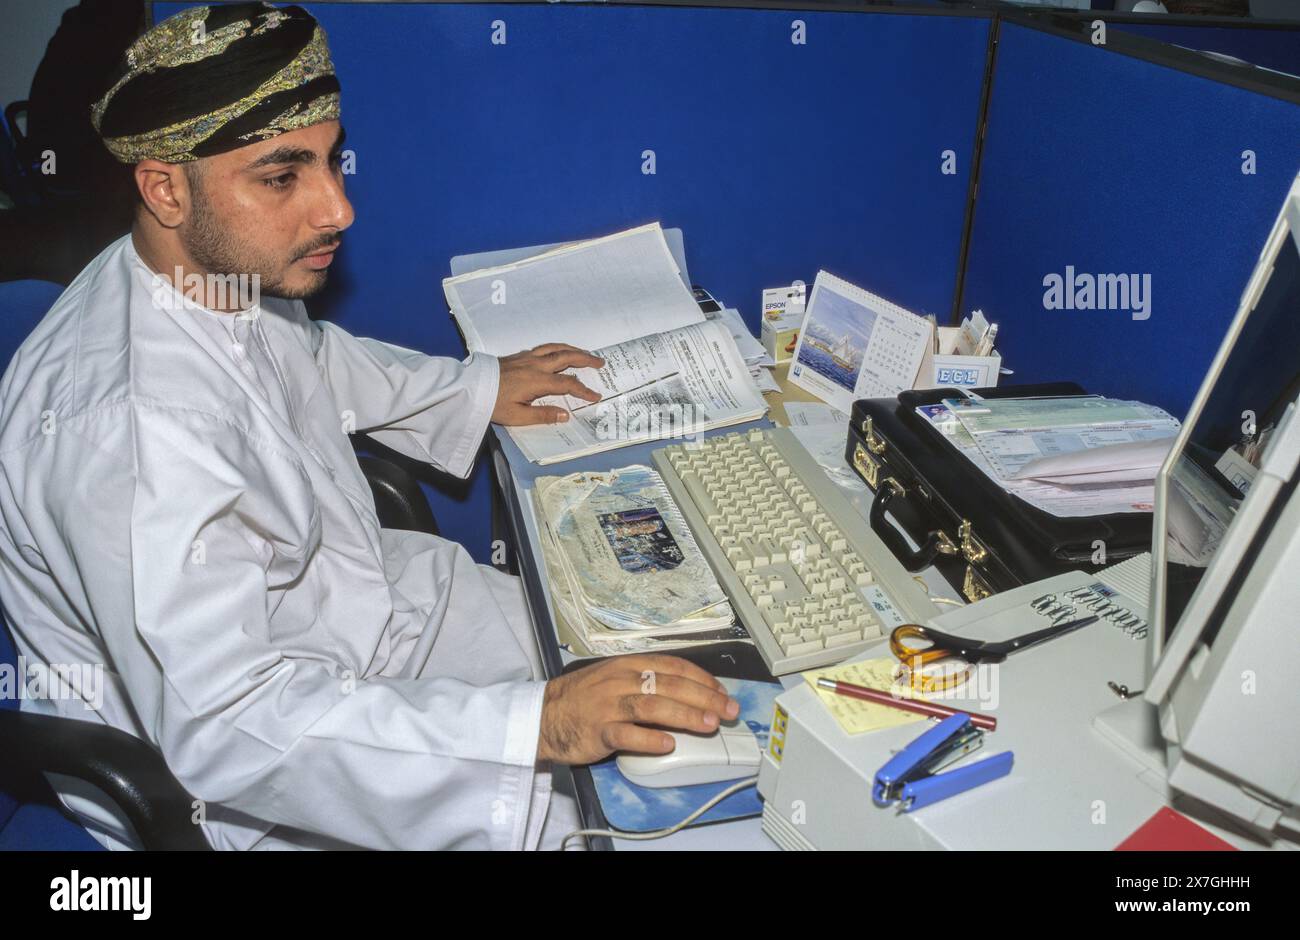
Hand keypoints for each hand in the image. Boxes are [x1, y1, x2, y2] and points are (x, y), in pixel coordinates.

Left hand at [492, 343, 604, 425]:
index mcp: (537, 381)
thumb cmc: (492, 404)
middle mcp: (535, 365)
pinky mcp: (518, 355)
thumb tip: (565, 414)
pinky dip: (557, 348)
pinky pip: (544, 347)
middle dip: (585, 359)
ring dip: (573, 349)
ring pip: (555, 348)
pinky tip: (558, 351)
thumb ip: (542, 415)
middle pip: (566, 357)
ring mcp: (526, 357)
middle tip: (600, 363)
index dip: (583, 390)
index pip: (567, 384)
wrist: (470, 387)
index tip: (596, 397)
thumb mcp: (517, 416)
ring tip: (585, 353)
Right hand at [536, 654, 740, 765]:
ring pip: (652, 707)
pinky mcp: (598, 731)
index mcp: (629, 664)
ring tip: (708, 725)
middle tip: (728, 710)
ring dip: (684, 715)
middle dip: (704, 697)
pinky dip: (649, 739)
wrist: (546, 714)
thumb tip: (691, 691)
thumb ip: (648, 680)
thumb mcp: (616, 677)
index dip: (702, 679)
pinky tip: (668, 745)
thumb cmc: (586, 697)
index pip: (673, 666)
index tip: (723, 692)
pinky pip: (626, 734)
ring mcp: (608, 705)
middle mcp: (620, 680)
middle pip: (668, 685)